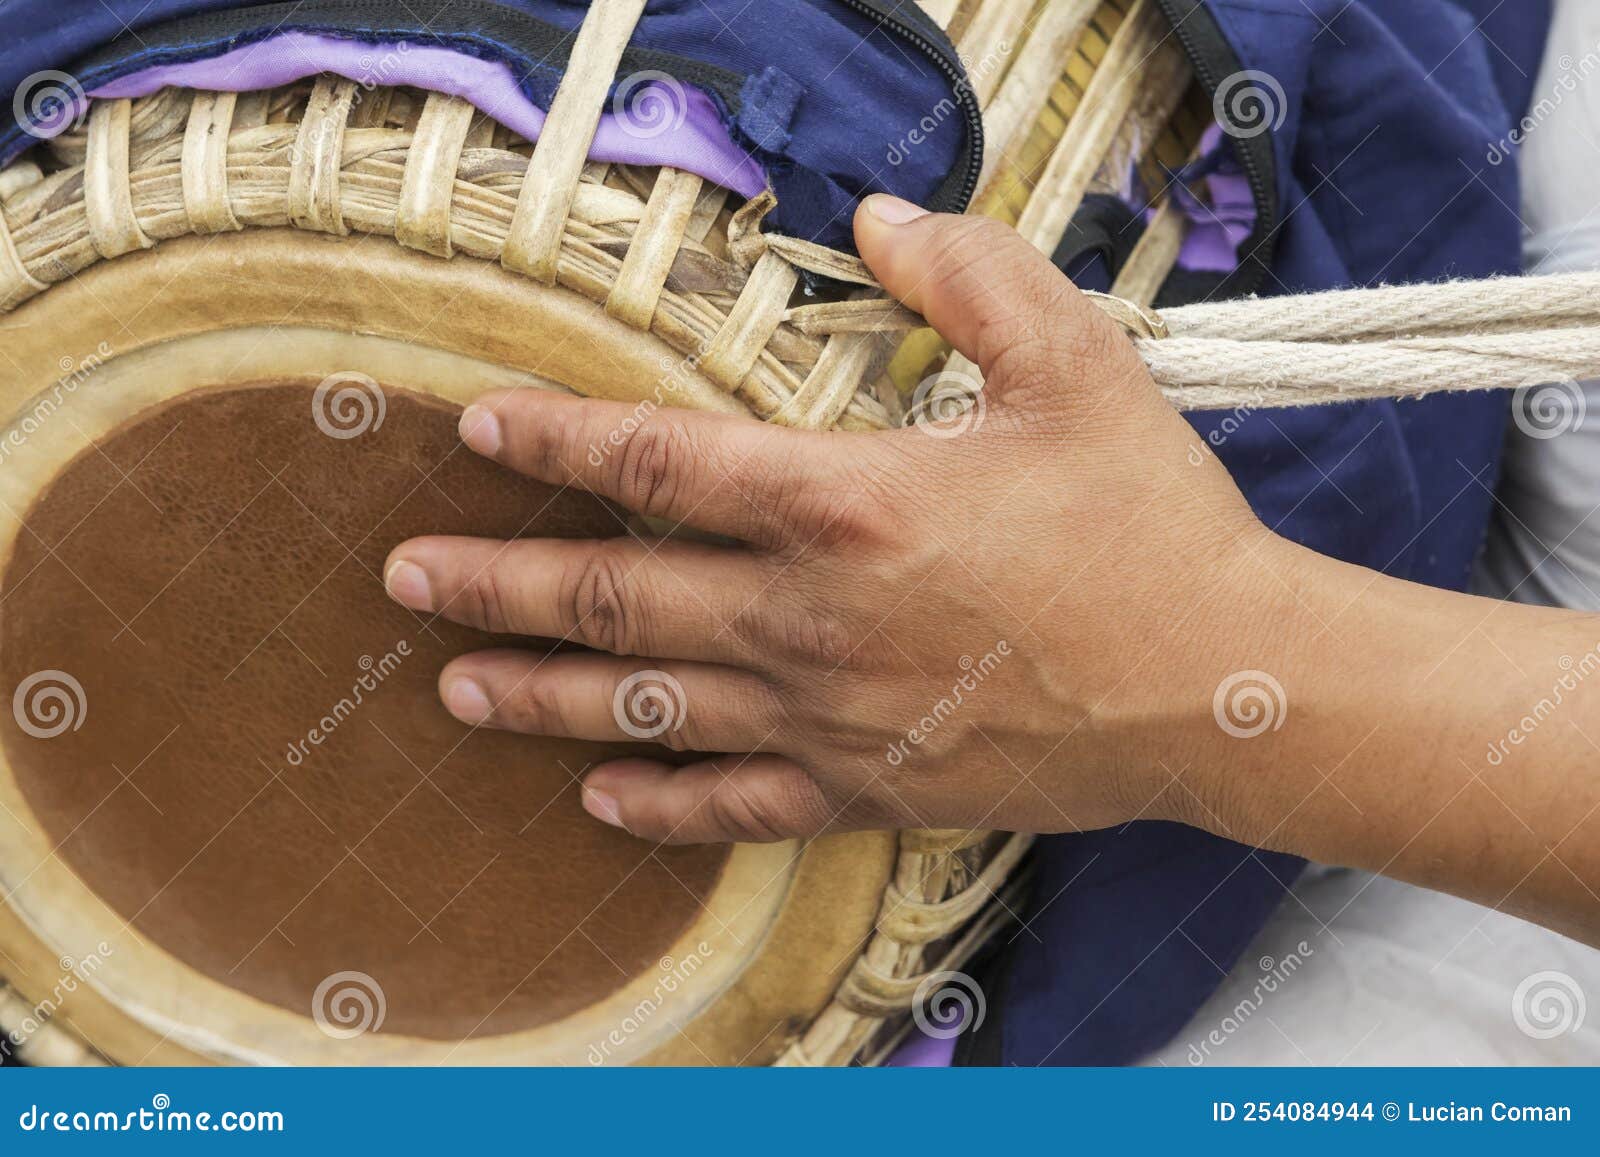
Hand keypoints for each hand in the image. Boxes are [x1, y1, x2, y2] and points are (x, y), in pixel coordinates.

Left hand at [384, 196, 1290, 843]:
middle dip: (498, 582)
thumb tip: (881, 217)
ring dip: (540, 696)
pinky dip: (659, 803)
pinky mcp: (869, 789)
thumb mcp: (1077, 362)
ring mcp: (828, 717)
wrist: (1222, 684)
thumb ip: (970, 275)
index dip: (554, 439)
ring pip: (647, 708)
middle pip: (616, 597)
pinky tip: (598, 800)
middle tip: (406, 578)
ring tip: (455, 687)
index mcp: (845, 502)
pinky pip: (737, 806)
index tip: (474, 427)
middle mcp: (808, 618)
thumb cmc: (1151, 521)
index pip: (658, 463)